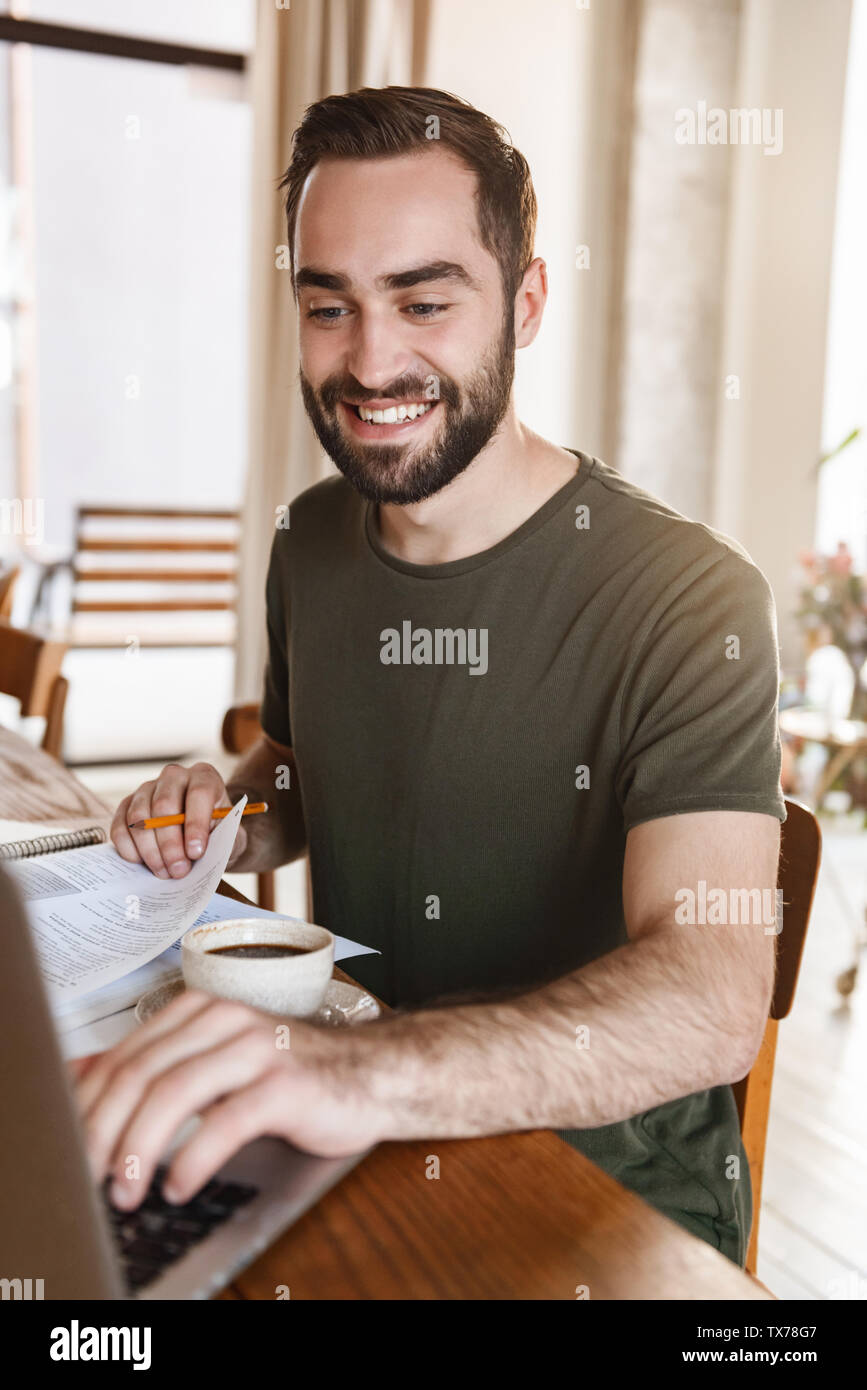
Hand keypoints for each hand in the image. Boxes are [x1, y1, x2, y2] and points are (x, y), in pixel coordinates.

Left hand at [75, 990, 385, 1208]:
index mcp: (200, 1011)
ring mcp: (257, 1048)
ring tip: (128, 1190)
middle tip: (92, 1180)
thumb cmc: (290, 1075)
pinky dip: (193, 1160)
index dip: (88, 1109)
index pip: (123, 1057)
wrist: (372, 1075)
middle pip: (139, 1075)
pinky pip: (226, 1122)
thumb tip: (77, 1077)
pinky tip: (180, 1185)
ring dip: (139, 1150)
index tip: (73, 1153)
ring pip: (174, 1093)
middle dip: (103, 1134)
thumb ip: (152, 1066)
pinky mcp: (286, 1084)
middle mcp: (225, 1020)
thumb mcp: (213, 1063)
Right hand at [110, 762, 247, 878]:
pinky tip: (142, 864)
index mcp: (205, 777)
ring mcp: (147, 788)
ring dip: (150, 850)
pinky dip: (129, 849)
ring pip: (139, 817)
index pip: (199, 793)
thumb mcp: (230, 838)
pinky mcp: (127, 805)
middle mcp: (174, 776)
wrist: (200, 833)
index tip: (196, 853)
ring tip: (164, 873)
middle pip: (164, 805)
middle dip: (170, 844)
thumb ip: (221, 844)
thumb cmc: (217, 834)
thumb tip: (195, 855)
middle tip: (178, 871)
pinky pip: (120, 826)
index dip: (196, 824)